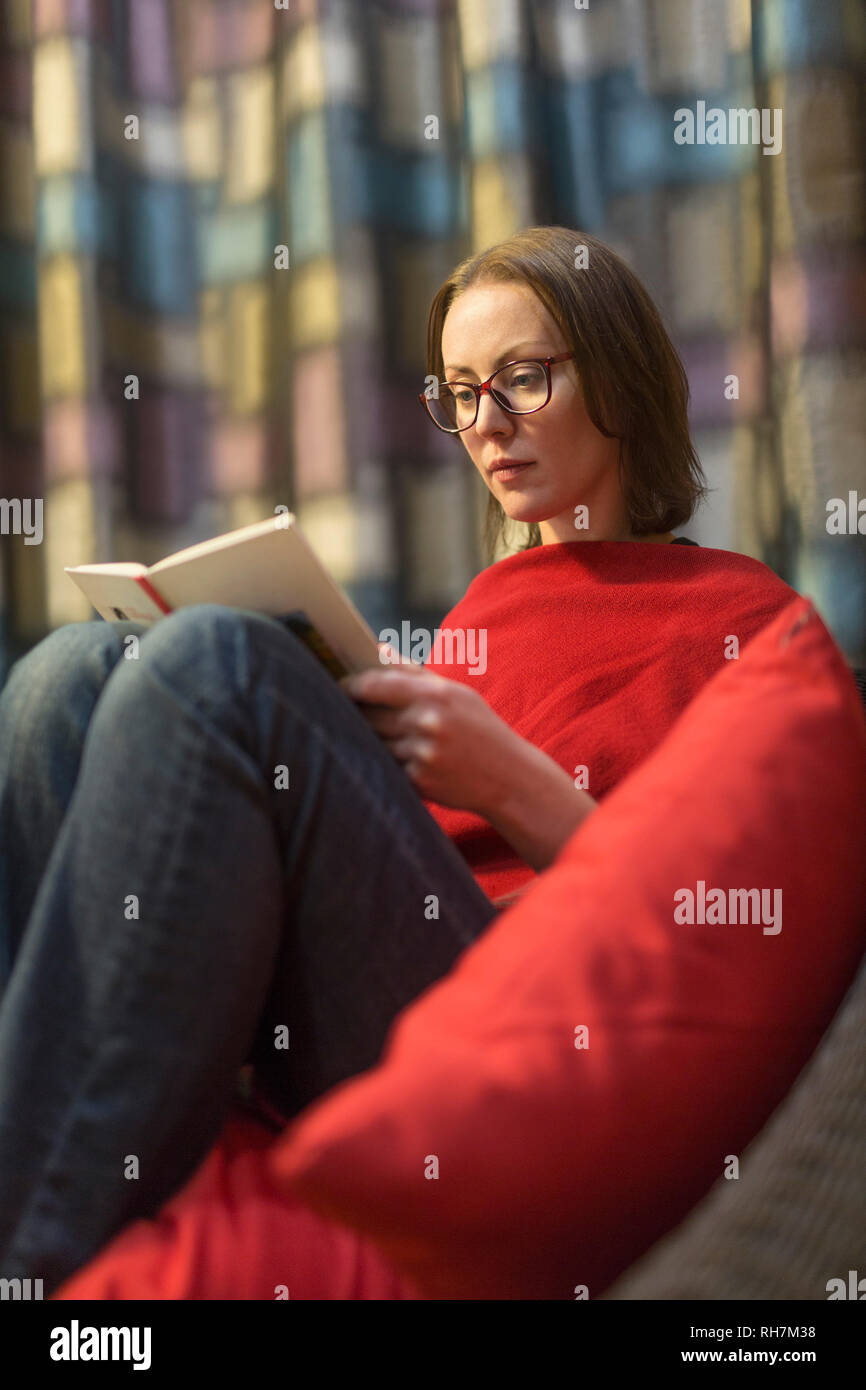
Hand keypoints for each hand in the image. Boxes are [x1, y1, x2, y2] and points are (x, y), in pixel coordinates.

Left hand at [339, 645, 525, 812]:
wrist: (510, 777)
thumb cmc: (481, 729)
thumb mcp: (458, 694)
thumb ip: (416, 674)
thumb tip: (379, 652)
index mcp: (436, 694)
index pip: (376, 684)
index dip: (352, 685)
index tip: (341, 686)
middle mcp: (427, 723)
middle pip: (368, 716)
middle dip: (355, 714)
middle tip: (343, 711)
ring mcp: (422, 754)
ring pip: (375, 744)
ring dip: (370, 741)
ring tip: (373, 736)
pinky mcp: (419, 781)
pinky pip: (388, 768)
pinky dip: (388, 764)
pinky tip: (399, 761)